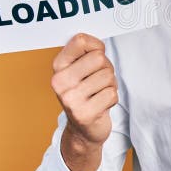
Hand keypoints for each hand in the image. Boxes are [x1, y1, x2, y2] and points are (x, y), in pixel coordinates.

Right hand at [51, 33, 117, 170]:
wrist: (82, 130)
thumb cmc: (86, 92)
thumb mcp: (80, 69)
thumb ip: (86, 52)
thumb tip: (97, 43)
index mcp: (58, 66)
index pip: (81, 41)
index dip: (97, 46)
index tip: (95, 55)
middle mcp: (60, 81)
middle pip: (99, 58)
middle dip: (106, 68)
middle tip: (98, 81)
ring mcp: (70, 99)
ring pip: (108, 76)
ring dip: (110, 85)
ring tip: (99, 93)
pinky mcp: (84, 114)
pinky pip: (112, 94)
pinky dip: (112, 99)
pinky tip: (101, 105)